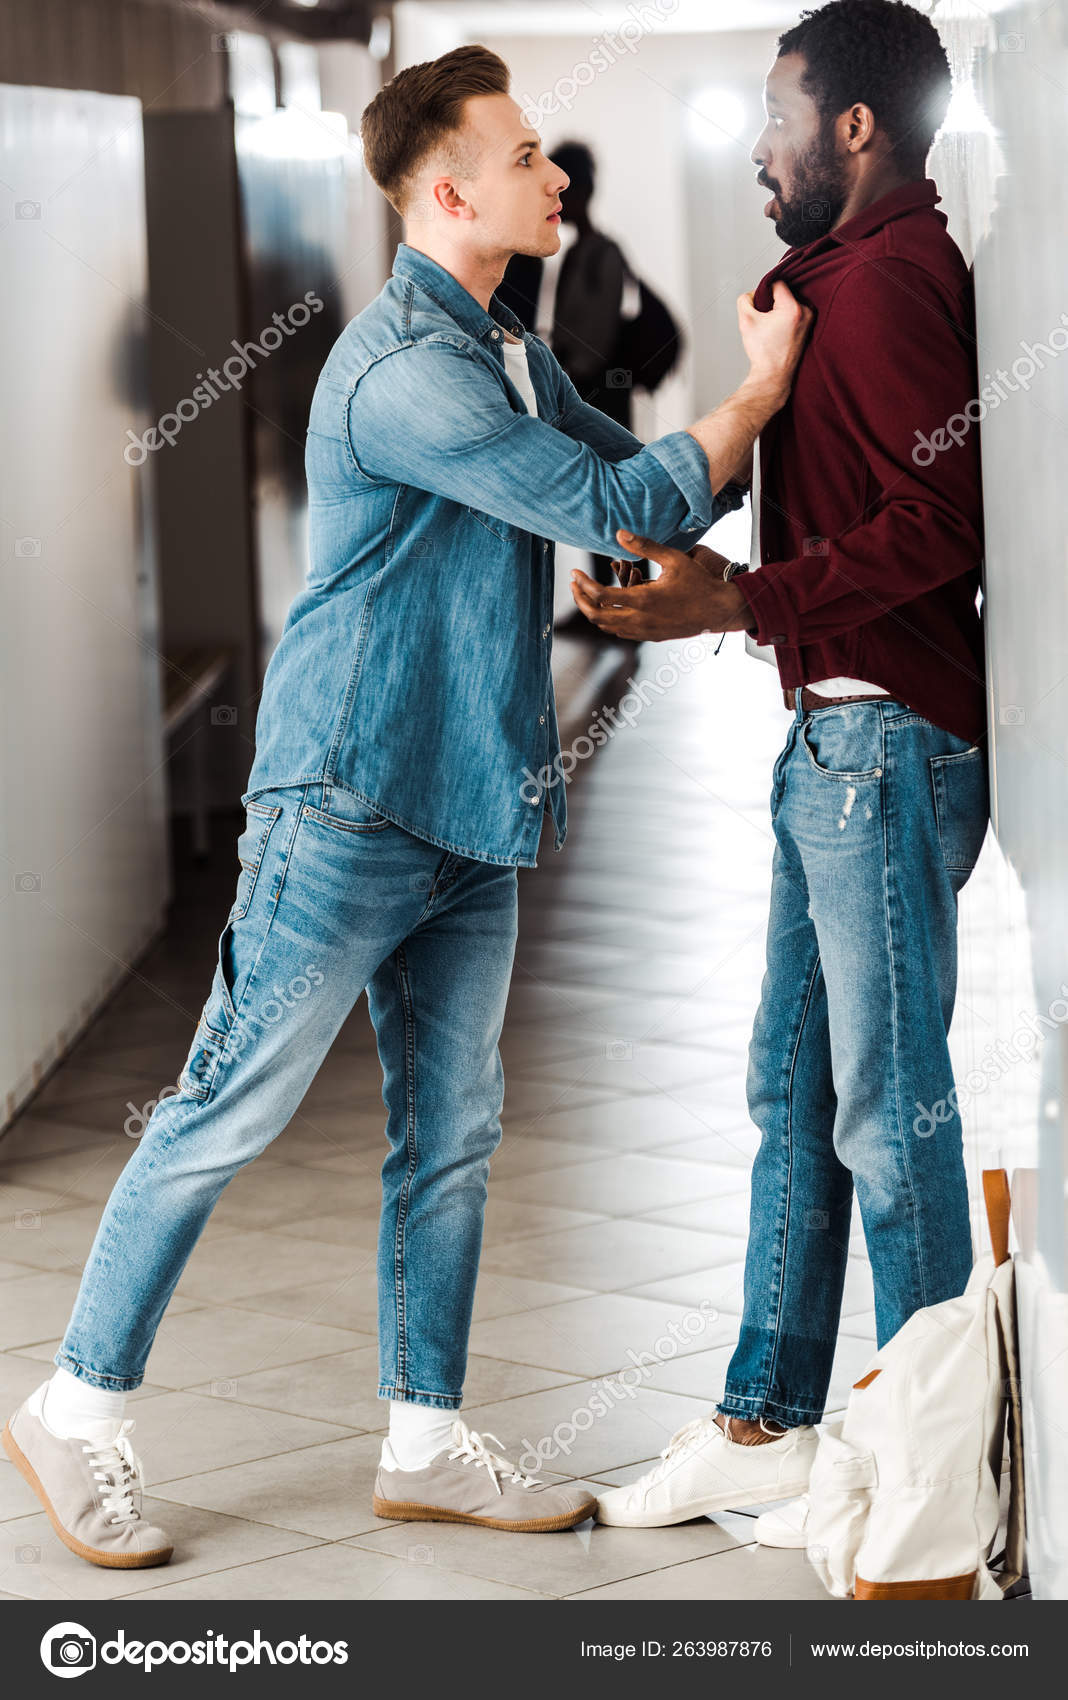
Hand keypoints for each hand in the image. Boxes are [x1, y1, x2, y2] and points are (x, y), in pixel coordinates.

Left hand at [572, 532, 750, 641]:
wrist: (718, 610)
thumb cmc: (698, 582)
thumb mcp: (673, 558)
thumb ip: (644, 546)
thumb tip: (619, 534)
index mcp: (643, 600)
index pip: (600, 596)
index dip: (583, 584)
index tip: (576, 573)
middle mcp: (640, 620)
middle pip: (597, 616)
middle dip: (580, 600)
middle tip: (575, 584)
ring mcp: (644, 632)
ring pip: (606, 627)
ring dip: (593, 611)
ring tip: (588, 594)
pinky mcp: (650, 637)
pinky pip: (620, 632)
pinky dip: (609, 620)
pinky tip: (610, 606)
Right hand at [737, 280, 811, 405]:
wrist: (773, 375)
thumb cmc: (763, 353)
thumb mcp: (746, 320)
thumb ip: (745, 299)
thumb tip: (754, 294)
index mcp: (794, 308)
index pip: (777, 283)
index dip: (763, 291)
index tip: (759, 306)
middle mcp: (806, 312)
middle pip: (785, 292)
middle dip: (771, 301)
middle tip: (764, 319)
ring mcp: (810, 320)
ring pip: (789, 302)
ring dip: (778, 309)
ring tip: (771, 327)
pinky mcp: (809, 327)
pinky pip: (794, 312)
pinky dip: (784, 317)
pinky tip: (778, 331)